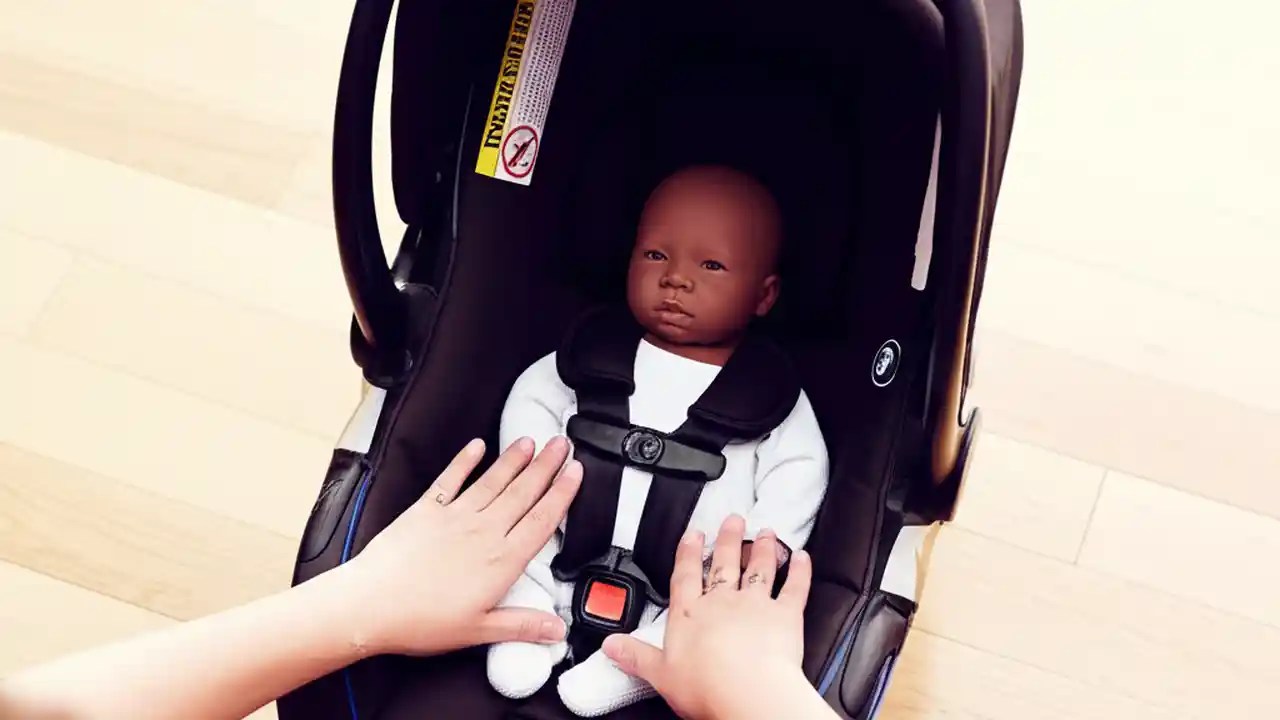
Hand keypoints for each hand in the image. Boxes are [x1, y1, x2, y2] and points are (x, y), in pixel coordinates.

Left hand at [337, 435, 581, 656]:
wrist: (370, 604)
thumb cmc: (420, 621)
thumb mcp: (479, 631)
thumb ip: (522, 625)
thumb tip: (557, 629)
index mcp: (501, 561)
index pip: (542, 520)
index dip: (562, 494)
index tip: (576, 472)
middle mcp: (483, 532)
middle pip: (523, 492)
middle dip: (546, 466)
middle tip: (563, 444)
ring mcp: (454, 516)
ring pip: (493, 481)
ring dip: (514, 460)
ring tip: (531, 441)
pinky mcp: (426, 510)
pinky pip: (450, 479)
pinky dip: (464, 461)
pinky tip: (477, 446)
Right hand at [602, 515, 817, 719]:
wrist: (747, 692)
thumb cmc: (706, 686)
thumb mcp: (660, 674)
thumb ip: (636, 656)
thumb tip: (610, 646)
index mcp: (690, 615)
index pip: (685, 577)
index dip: (687, 554)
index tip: (692, 534)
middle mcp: (722, 603)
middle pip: (723, 564)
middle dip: (727, 540)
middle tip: (732, 519)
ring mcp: (755, 604)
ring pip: (758, 569)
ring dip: (762, 549)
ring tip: (764, 532)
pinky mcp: (785, 615)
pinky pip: (794, 588)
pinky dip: (800, 571)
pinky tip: (802, 556)